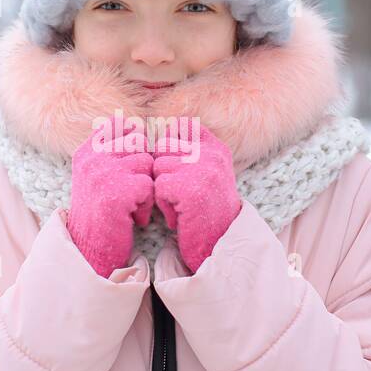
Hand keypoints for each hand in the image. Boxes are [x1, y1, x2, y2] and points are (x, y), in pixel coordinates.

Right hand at [64, 127, 155, 277]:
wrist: (91, 251)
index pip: (120, 124)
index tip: (132, 167)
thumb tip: (135, 123)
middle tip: (132, 191)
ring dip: (146, 188)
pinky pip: (149, 185)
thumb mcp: (100, 175)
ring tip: (131, 206)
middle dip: (143, 166)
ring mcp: (101, 174)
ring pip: (146, 163)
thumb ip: (112, 149)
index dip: (134, 142)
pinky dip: (146, 205)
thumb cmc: (102, 213)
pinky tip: (133, 218)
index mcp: (87, 150)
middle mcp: (91, 158)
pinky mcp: (116, 192)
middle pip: (138, 142)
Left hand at [151, 123, 240, 273]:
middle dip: (163, 171)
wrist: (218, 245)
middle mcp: (213, 154)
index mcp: (216, 147)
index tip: (175, 165)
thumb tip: (152, 128)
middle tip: (181, 193)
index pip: (181, 125)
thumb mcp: (204, 173)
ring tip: (182, 205)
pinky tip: (180, 215)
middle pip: (163, 146)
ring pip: (158, 167)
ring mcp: (204, 170)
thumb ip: (187, 150)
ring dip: (163, 190)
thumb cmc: (204, 210)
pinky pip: (159, 187)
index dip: (169, 143)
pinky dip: (164, 204)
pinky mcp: (191, 190)